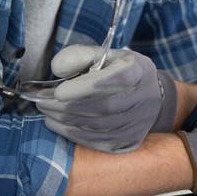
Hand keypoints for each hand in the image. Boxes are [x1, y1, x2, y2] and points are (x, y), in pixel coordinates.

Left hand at [39, 45, 176, 151]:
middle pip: (102, 108)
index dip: (83, 89)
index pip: (112, 82)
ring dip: (66, 121)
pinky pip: (99, 142)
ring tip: (47, 112)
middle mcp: (141, 100)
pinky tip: (59, 125)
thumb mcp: (108, 54)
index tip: (58, 91)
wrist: (154, 97)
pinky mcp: (130, 140)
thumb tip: (57, 69)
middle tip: (42, 102)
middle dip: (67, 107)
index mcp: (137, 72)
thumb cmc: (124, 71)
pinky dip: (75, 135)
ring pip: (97, 127)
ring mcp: (137, 123)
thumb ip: (81, 55)